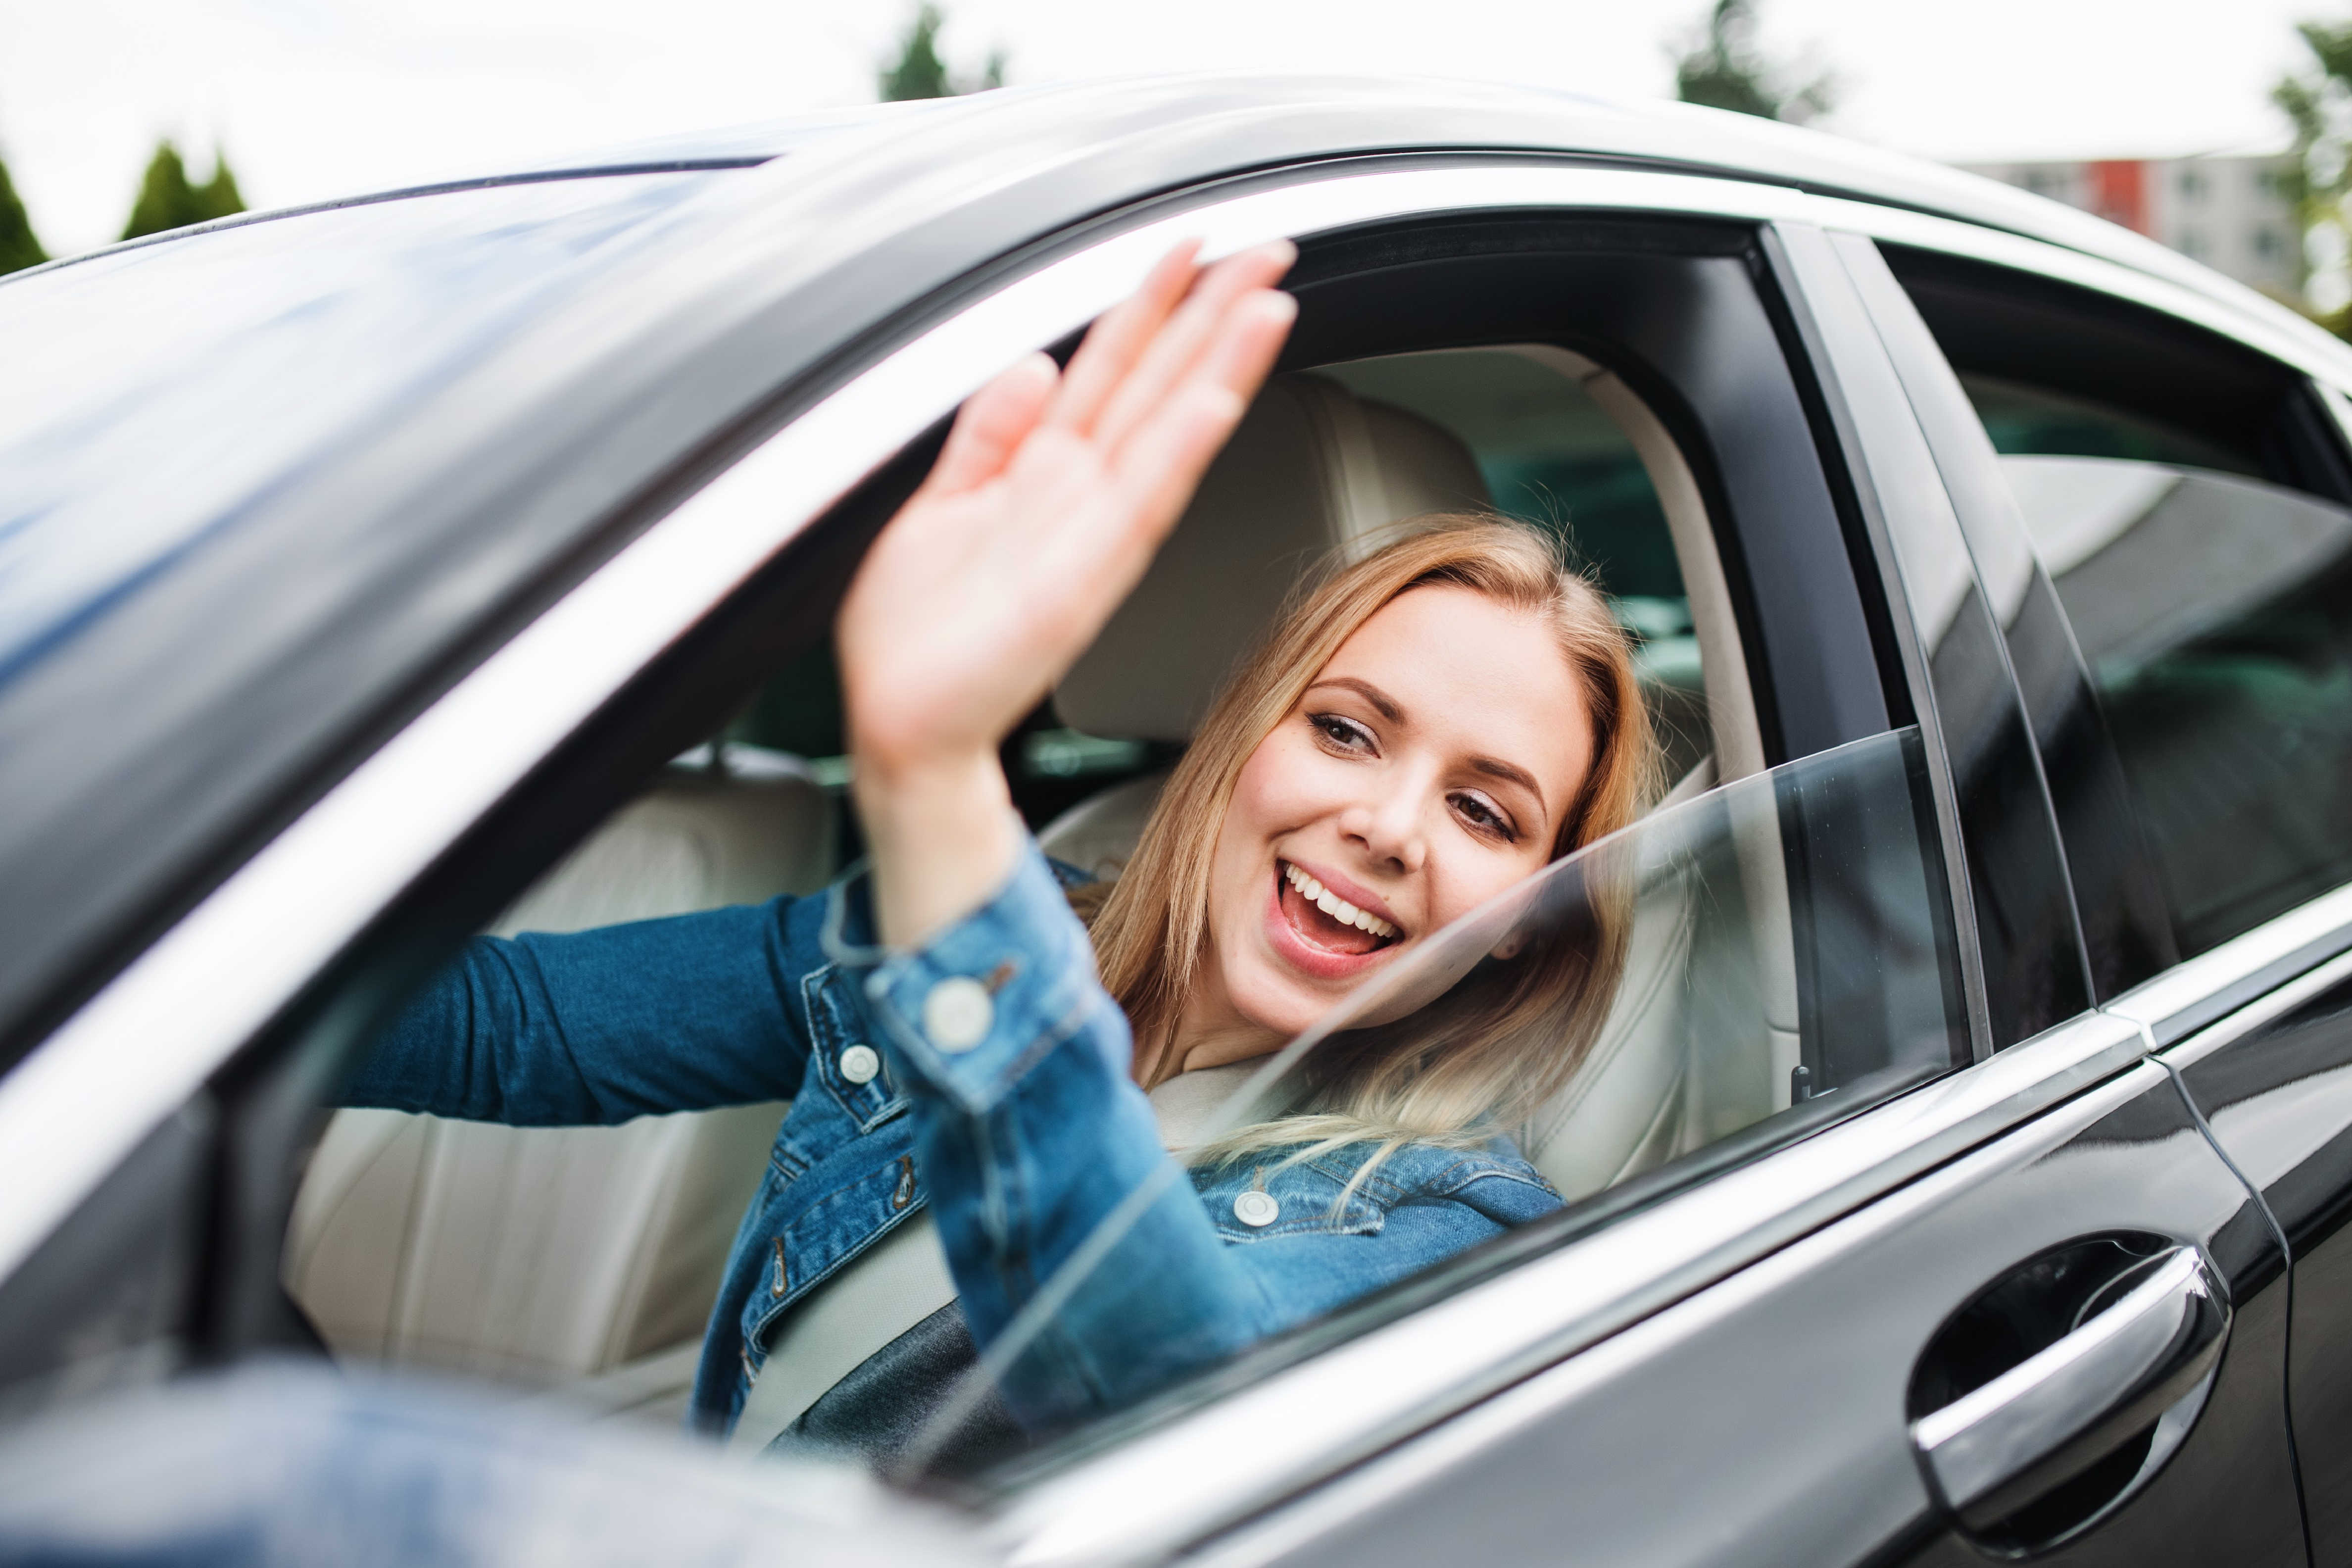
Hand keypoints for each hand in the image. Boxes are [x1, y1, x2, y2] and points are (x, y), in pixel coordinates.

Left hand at [838, 240, 1297, 945]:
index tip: (1192, 249)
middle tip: (1269, 251)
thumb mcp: (937, 504)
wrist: (902, 725)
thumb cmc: (918, 634)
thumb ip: (987, 435)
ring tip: (1267, 305)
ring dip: (1218, 367)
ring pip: (1166, 430)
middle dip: (1212, 315)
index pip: (1110, 367)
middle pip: (1157, 384)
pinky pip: (1139, 503)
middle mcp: (1078, 497)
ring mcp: (1088, 536)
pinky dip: (1177, 452)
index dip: (1150, 304)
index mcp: (1041, 473)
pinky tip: (1212, 403)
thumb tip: (1034, 362)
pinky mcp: (1081, 579)